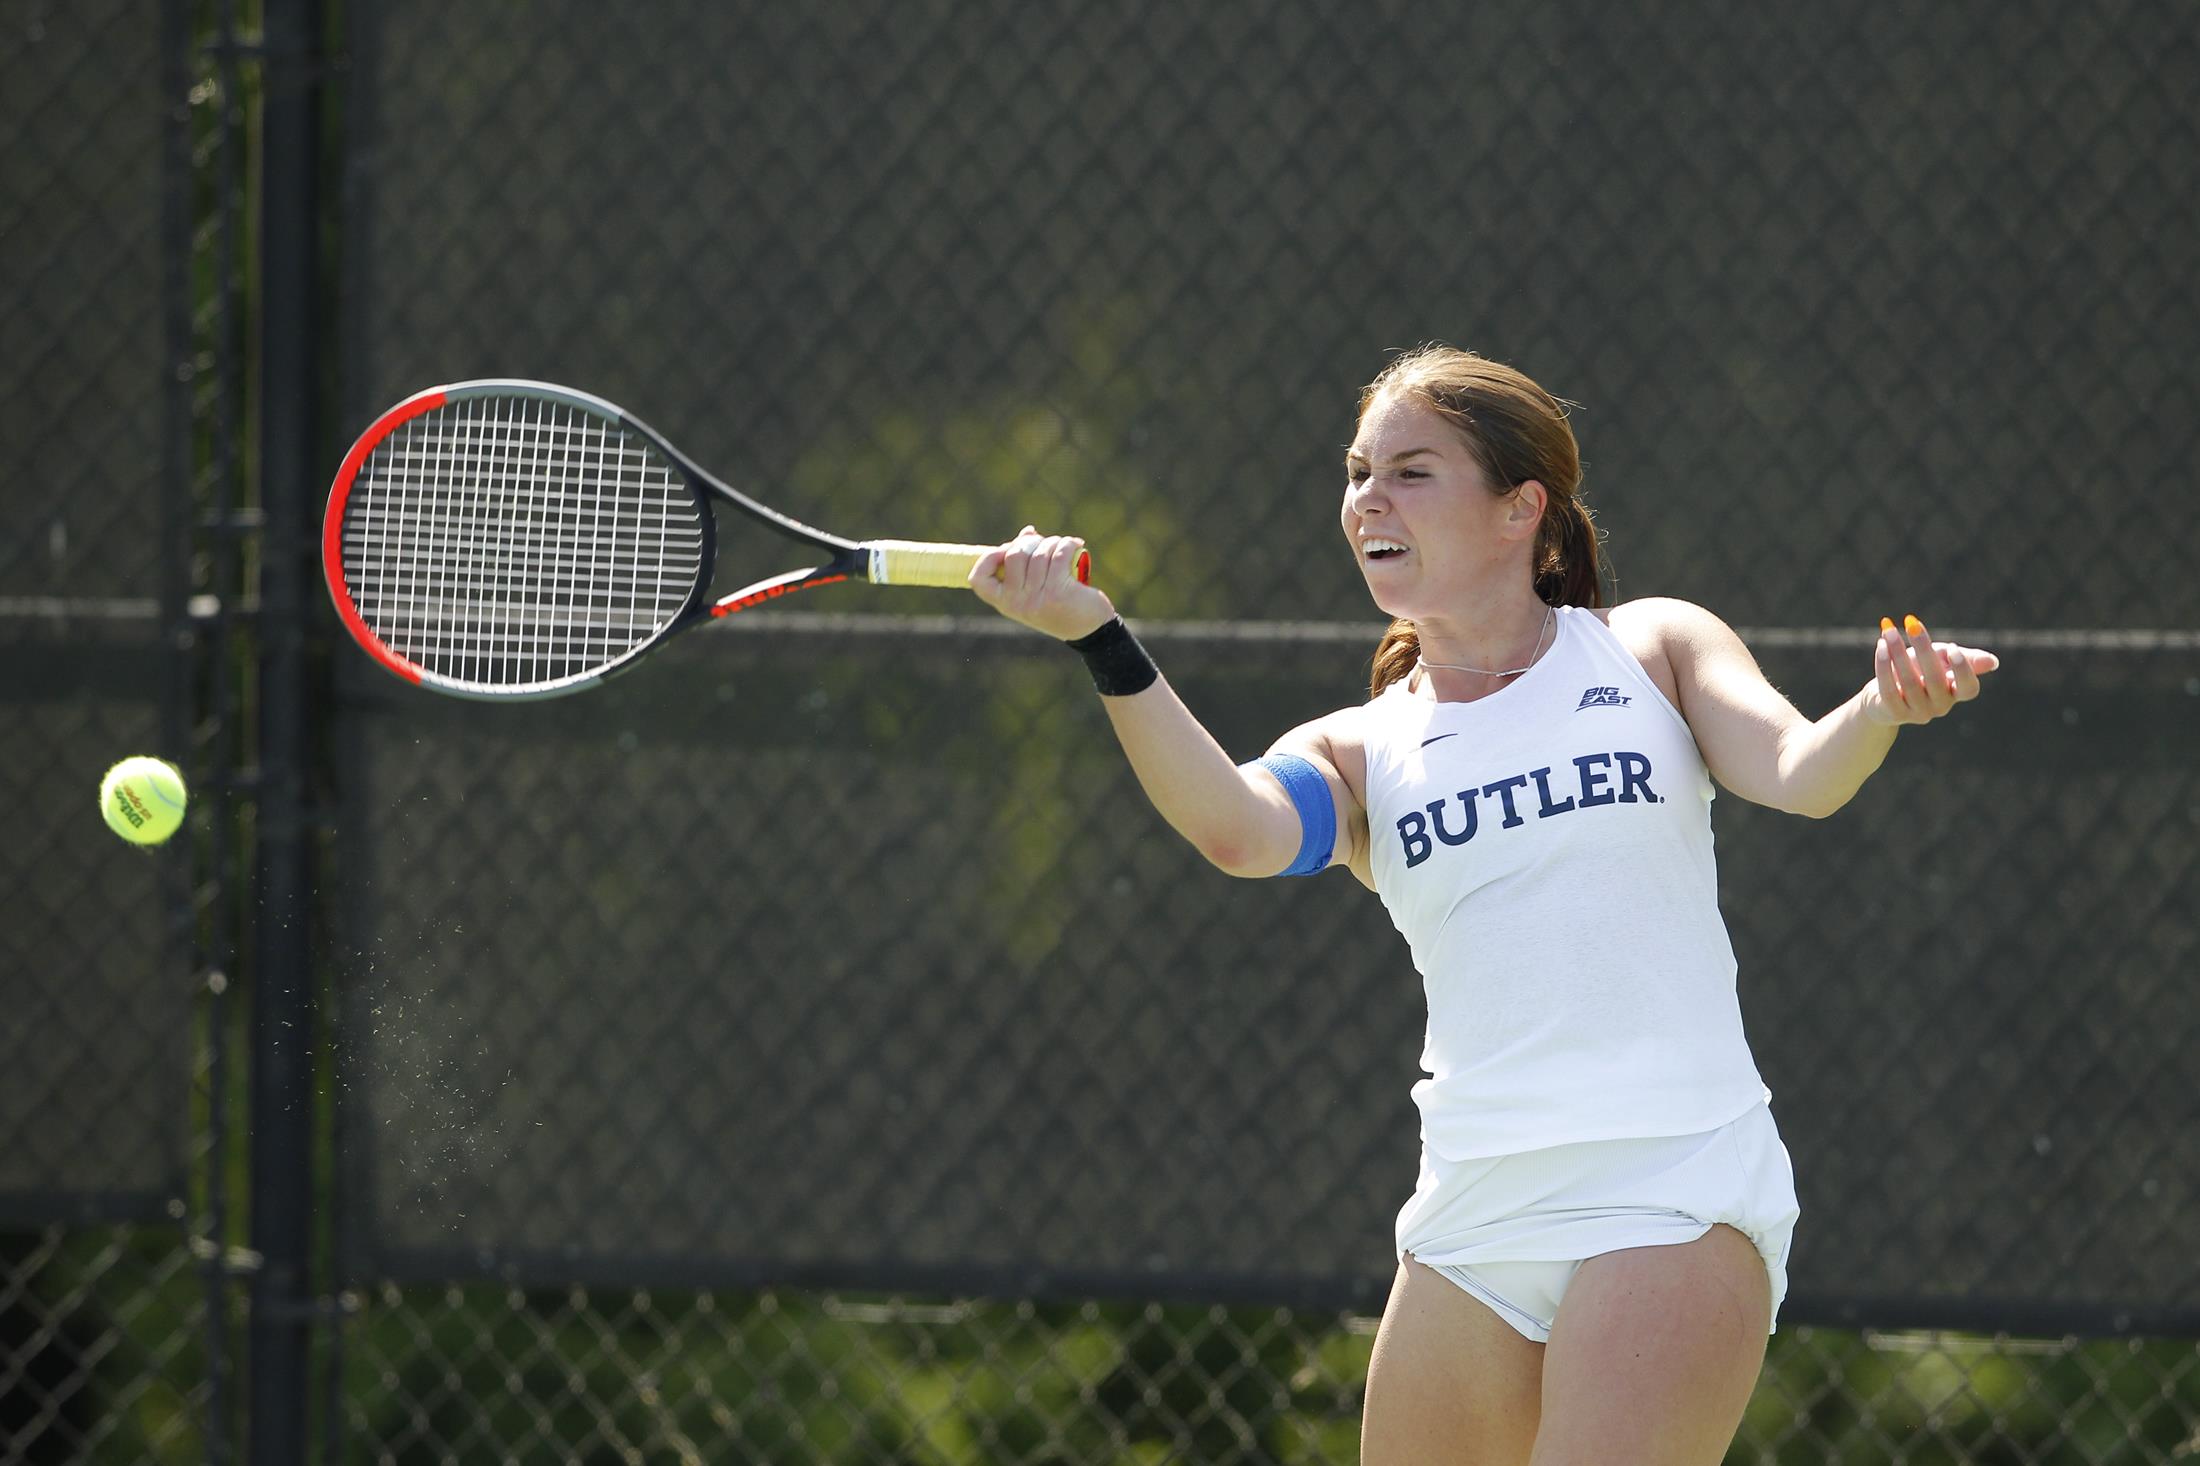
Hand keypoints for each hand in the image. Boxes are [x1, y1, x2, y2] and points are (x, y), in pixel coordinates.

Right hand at [968, 526, 1114, 640]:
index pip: (978, 579)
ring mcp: (1037, 598)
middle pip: (1014, 554)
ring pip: (1039, 553)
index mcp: (1005, 603)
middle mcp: (1017, 602)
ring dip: (1053, 542)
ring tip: (1064, 545)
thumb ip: (1026, 564)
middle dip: (1031, 542)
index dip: (988, 558)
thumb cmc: (1059, 606)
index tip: (1006, 549)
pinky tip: (1076, 544)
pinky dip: (1068, 544)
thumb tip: (1027, 532)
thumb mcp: (1035, 590)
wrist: (1089, 631)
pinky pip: (1058, 555)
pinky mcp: (1058, 591)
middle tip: (1045, 544)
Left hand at [1864, 614, 1999, 725]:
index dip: (1963, 670)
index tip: (1951, 647)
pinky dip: (1883, 666)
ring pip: (1909, 682)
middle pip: (1935, 679)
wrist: (1884, 695)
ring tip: (1889, 631)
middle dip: (1923, 649)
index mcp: (1956, 692)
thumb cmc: (1919, 669)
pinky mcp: (1894, 713)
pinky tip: (1880, 646)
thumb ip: (1964, 657)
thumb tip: (1993, 662)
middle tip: (1911, 624)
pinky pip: (1889, 690)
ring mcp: (1918, 713)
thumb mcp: (1942, 658)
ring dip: (1897, 653)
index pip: (1969, 688)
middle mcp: (1941, 706)